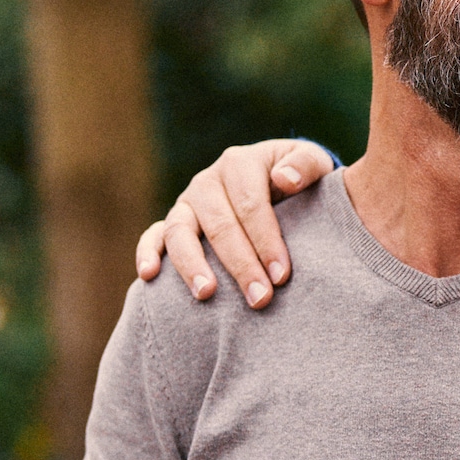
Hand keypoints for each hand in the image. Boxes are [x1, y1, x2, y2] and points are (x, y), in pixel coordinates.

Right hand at [134, 139, 337, 308]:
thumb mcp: (312, 161)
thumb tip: (284, 180)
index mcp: (240, 163)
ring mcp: (187, 203)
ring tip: (207, 294)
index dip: (266, 240)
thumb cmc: (301, 179)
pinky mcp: (174, 222)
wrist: (280, 181)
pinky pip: (154, 236)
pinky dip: (147, 252)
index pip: (251, 204)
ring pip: (180, 231)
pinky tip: (150, 276)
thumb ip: (306, 165)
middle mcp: (208, 181)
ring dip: (191, 264)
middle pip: (219, 224)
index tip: (282, 276)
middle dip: (240, 264)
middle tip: (260, 298)